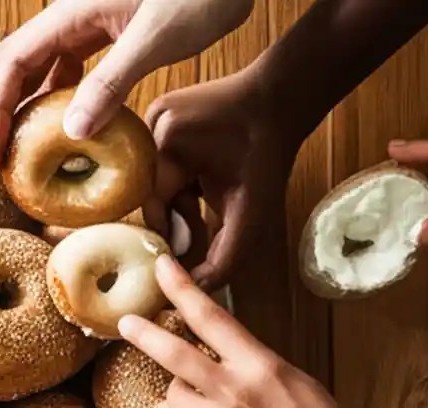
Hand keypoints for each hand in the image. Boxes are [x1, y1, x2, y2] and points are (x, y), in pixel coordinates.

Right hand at [0, 0, 252, 167]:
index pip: (11, 63)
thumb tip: (71, 132)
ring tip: (34, 153)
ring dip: (36, 109)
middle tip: (7, 162)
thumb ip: (111, 83)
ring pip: (47, 68)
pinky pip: (76, 68)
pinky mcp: (114, 30)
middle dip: (7, 114)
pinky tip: (78, 128)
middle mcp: (73, 15)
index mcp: (71, 12)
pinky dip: (69, 100)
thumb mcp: (155, 39)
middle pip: (20, 66)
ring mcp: (92, 22)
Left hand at [118, 256, 393, 407]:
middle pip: (174, 355)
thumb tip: (222, 350)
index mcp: (262, 366)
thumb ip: (256, 365)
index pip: (213, 318)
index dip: (182, 288)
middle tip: (125, 323)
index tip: (163, 265)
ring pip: (170, 395)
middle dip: (144, 335)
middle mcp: (236, 392)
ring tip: (199, 400)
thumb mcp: (297, 383)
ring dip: (176, 392)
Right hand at [145, 68, 299, 289]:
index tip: (184, 251)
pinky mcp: (155, 115)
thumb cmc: (268, 154)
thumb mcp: (252, 213)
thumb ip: (225, 257)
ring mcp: (150, 117)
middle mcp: (151, 126)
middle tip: (198, 229)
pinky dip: (174, 179)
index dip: (168, 233)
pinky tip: (199, 184)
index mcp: (170, 144)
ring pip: (150, 178)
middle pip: (148, 191)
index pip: (152, 204)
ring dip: (175, 198)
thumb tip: (195, 288)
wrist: (279, 99)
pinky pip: (154, 161)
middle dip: (173, 215)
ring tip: (203, 204)